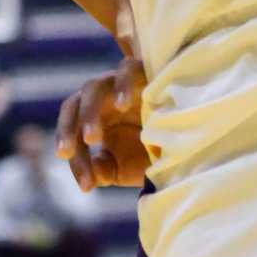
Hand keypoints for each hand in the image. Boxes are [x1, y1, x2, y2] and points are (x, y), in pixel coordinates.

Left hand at [56, 57, 148, 192]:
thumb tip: (92, 173)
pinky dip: (122, 85)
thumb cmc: (156, 151)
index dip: (77, 161)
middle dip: (65, 130)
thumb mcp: (127, 168)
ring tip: (91, 138)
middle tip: (66, 154)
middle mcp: (103, 100)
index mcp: (95, 120)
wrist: (190, 139)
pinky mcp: (144, 72)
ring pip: (93, 88)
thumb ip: (105, 171)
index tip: (87, 186)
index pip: (72, 135)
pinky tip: (123, 106)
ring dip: (89, 113)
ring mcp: (120, 84)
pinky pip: (126, 70)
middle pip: (73, 106)